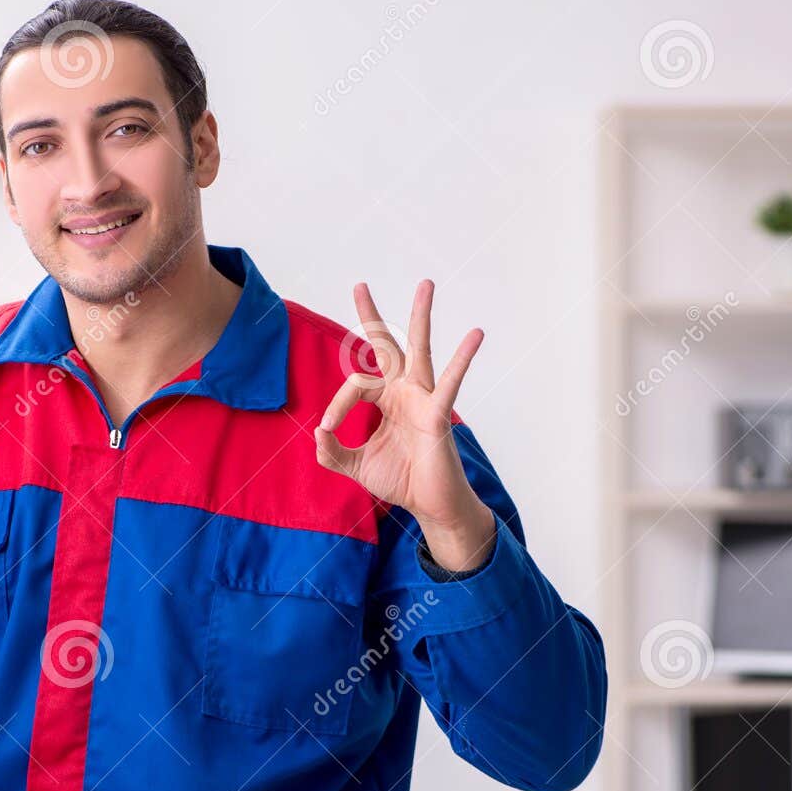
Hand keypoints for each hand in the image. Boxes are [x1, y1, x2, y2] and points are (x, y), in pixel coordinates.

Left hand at [316, 279, 496, 570]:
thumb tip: (316, 434)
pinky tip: (475, 336)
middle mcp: (404, 391)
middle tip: (359, 285)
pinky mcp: (438, 413)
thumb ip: (332, 453)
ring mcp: (423, 398)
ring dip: (420, 316)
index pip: (355, 384)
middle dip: (371, 315)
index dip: (336, 405)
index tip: (327, 430)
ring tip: (425, 285)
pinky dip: (462, 360)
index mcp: (385, 400)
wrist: (428, 505)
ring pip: (420, 350)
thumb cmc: (400, 480)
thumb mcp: (355, 466)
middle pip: (386, 345)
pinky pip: (449, 383)